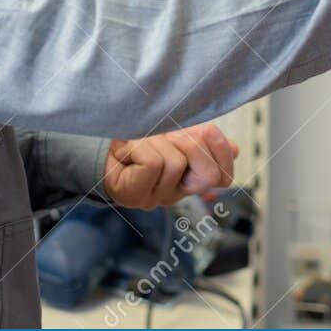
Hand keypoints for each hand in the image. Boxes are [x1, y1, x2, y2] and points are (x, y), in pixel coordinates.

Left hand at [102, 123, 239, 210]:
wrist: (96, 144)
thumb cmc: (135, 136)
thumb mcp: (175, 134)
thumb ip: (203, 141)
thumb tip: (234, 149)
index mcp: (189, 178)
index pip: (222, 174)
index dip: (219, 149)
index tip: (203, 131)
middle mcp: (175, 193)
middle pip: (208, 173)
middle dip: (192, 144)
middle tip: (170, 136)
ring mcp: (155, 198)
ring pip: (176, 162)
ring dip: (158, 141)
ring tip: (141, 142)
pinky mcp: (135, 195)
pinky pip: (154, 163)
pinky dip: (142, 147)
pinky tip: (130, 151)